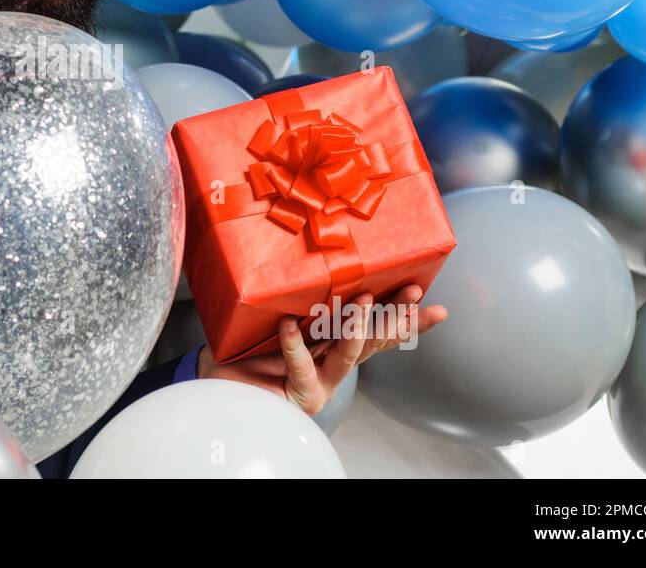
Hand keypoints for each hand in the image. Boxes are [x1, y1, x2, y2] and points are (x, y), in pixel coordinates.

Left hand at [194, 284, 447, 416]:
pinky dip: (293, 345)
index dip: (401, 313)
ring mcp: (321, 382)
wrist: (222, 389)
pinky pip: (299, 365)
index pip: (376, 328)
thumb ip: (295, 297)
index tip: (424, 290)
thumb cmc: (246, 351)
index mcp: (334, 345)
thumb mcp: (275, 316)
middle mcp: (334, 364)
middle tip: (412, 292)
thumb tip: (307, 251)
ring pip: (348, 355)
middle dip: (395, 316)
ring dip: (356, 328)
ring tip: (361, 301)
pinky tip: (288, 325)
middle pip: (373, 340)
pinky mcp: (299, 394)